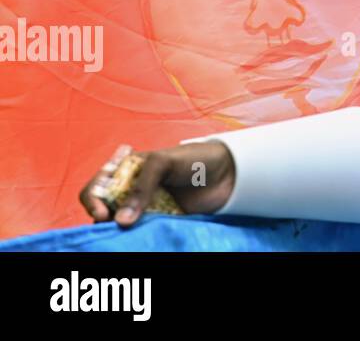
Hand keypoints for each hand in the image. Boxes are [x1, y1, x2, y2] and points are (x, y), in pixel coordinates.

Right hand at [79, 141, 235, 227]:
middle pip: (102, 212)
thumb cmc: (193, 159)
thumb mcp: (162, 163)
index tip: (104, 213)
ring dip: (119, 232)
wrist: (226, 174)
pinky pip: (140, 236)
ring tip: (129, 234)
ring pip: (119, 227)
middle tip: (114, 225)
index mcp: (125, 172)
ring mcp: (143, 209)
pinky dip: (137, 239)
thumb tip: (121, 221)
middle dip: (103, 220)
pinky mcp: (158, 223)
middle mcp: (130, 192)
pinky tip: (141, 239)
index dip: (92, 201)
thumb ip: (141, 187)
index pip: (94, 189)